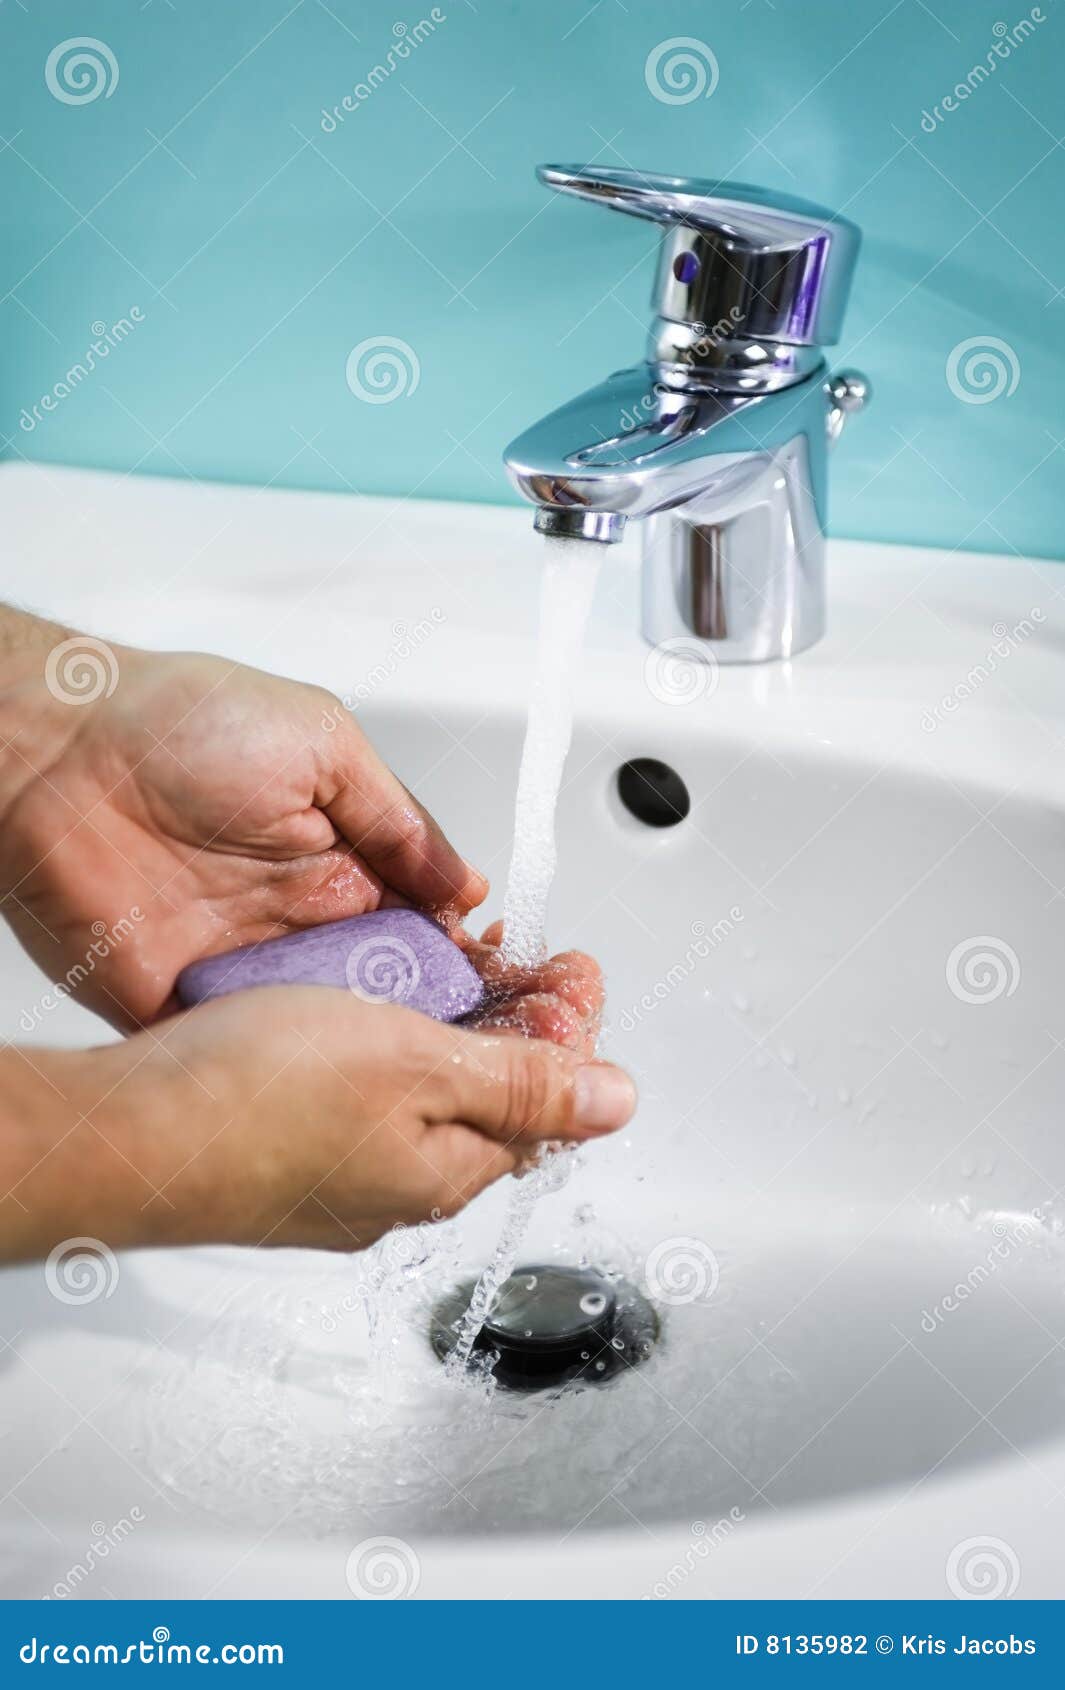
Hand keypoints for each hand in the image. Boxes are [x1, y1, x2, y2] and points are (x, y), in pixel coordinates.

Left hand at [0, 623, 485, 1028]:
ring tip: (424, 1073)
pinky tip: (331, 1080)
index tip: (517, 994)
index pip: (426, 931)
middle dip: (436, 1023)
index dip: (469, 964)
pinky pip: (245, 1052)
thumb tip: (468, 884)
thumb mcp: (324, 745)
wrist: (57, 752)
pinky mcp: (184, 1006)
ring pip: (326, 1034)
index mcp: (341, 861)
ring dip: (370, 1053)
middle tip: (489, 1050)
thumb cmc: (183, 722)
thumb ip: (400, 820)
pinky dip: (283, 1071)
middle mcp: (299, 922)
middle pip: (387, 994)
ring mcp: (243, 969)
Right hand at [0, 983, 634, 1257]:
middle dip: (519, 1019)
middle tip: (519, 954)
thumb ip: (523, 1083)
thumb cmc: (256, 1098)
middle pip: (492, 1096)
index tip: (573, 968)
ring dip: (452, 1026)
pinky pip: (363, 1095)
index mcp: (451, 1170)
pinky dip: (386, 1044)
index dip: (574, 1027)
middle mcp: (402, 1186)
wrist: (127, 1133)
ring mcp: (342, 1175)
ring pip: (426, 1093)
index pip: (552, 1102)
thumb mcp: (417, 1066)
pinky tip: (364, 1005)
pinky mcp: (289, 1153)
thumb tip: (616, 1101)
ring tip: (445, 963)